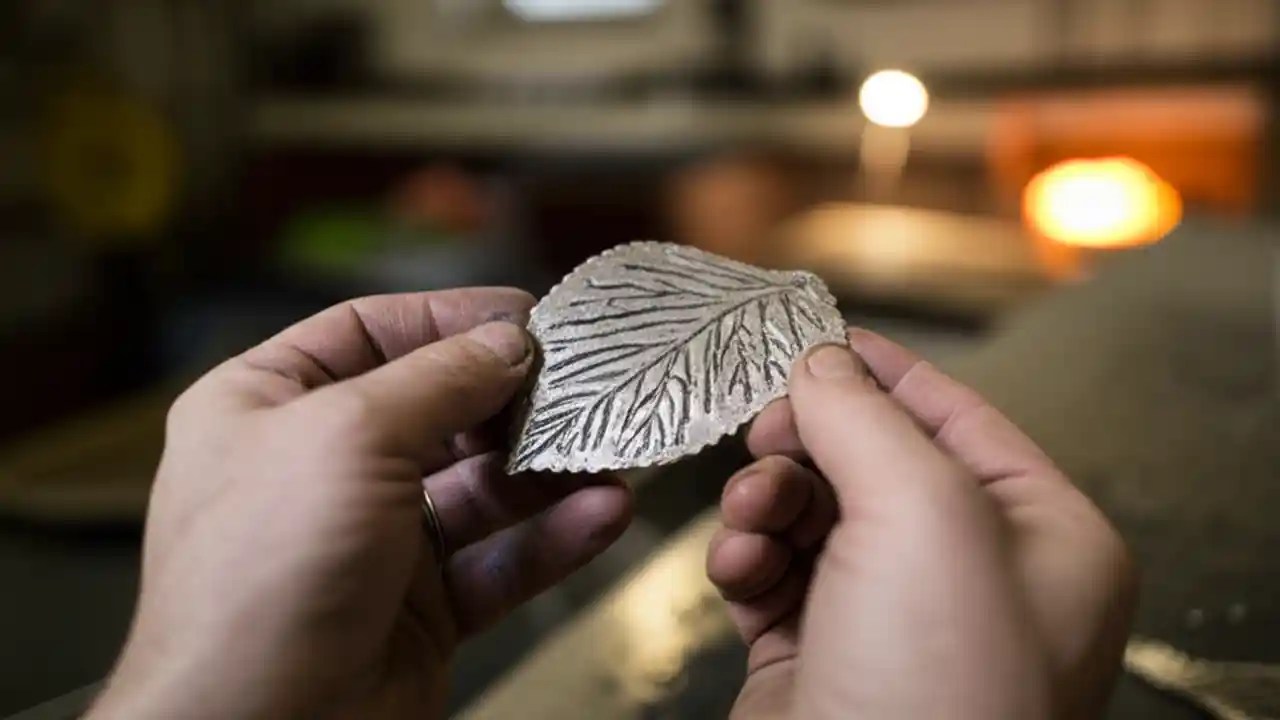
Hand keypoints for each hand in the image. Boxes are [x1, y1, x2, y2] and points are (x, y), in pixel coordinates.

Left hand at [88, 289, 632, 719]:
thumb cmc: (266, 570)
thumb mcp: (350, 437)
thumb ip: (440, 378)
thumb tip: (511, 340)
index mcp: (266, 406)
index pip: (370, 332)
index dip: (451, 319)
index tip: (531, 318)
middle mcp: (318, 468)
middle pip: (437, 409)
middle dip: (513, 400)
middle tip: (585, 387)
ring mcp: (371, 540)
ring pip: (478, 489)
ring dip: (547, 472)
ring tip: (613, 453)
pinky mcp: (419, 608)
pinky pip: (496, 559)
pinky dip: (551, 538)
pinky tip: (604, 514)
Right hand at [707, 330, 1135, 719]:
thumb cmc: (937, 694)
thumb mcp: (921, 514)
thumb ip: (865, 417)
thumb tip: (818, 364)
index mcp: (1042, 542)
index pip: (958, 419)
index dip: (883, 371)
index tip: (815, 337)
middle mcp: (972, 581)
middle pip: (872, 462)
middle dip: (808, 443)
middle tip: (766, 432)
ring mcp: (891, 622)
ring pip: (810, 513)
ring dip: (767, 501)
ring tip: (750, 517)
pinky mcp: (817, 656)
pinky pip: (772, 573)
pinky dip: (746, 559)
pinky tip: (738, 570)